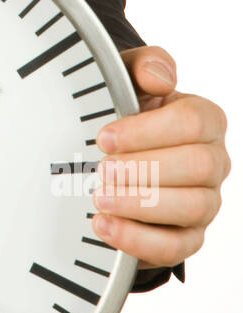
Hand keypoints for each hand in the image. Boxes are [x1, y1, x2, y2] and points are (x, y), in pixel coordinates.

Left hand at [91, 47, 229, 270]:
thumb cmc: (126, 112)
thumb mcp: (127, 79)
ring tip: (99, 197)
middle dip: (145, 169)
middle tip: (102, 170)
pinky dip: (138, 239)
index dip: (148, 131)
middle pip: (198, 166)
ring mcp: (206, 203)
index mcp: (206, 120)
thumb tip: (160, 77)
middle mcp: (214, 162)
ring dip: (141, 205)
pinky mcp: (188, 237)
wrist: (115, 155)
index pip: (194, 122)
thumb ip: (145, 65)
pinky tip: (103, 225)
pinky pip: (176, 247)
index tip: (104, 138)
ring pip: (192, 208)